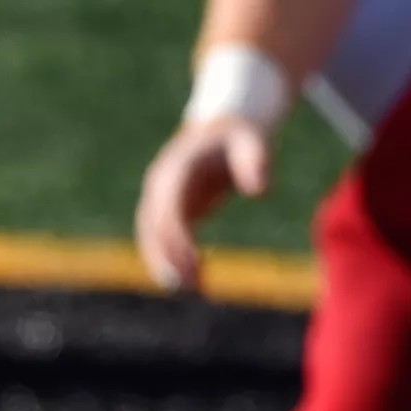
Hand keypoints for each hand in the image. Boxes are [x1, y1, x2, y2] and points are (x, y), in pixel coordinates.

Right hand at [135, 115, 272, 291]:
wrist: (224, 122)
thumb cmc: (241, 134)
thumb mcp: (254, 139)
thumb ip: (256, 161)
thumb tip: (260, 191)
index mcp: (176, 168)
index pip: (168, 210)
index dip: (177, 239)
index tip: (194, 264)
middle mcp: (160, 184)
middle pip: (153, 227)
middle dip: (168, 257)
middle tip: (190, 285)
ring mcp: (159, 196)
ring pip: (150, 235)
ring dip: (163, 263)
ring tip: (188, 287)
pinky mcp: (167, 208)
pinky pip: (160, 237)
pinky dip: (168, 259)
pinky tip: (187, 279)